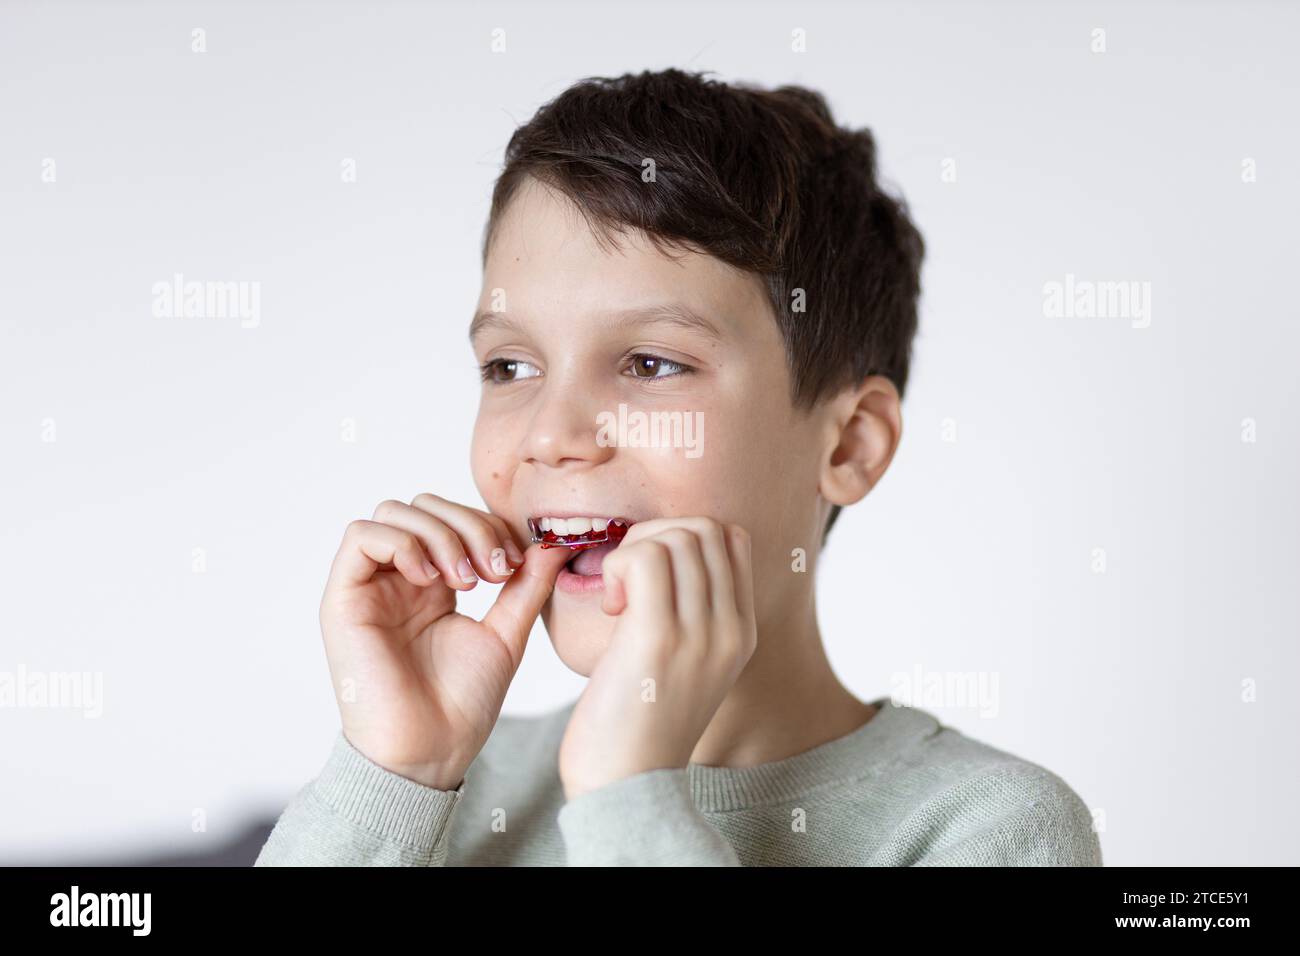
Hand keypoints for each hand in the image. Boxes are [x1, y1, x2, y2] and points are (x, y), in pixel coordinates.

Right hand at [319, 494, 569, 788]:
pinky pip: (361, 536)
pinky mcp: (342, 599)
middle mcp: (397, 578)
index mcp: (433, 583)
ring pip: (393, 512)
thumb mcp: (506, 633)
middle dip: (468, 525)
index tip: (516, 565)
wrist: (429, 752)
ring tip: (465, 582)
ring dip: (440, 535)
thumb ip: (526, 587)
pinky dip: (404, 544)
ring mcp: (368, 586)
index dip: (487, 526)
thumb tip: (553, 544)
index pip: (452, 517)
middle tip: (494, 571)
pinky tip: (431, 581)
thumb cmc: (462, 704)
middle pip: (424, 506)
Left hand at [557, 517, 756, 799]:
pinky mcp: (657, 639)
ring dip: (631, 552)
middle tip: (626, 582)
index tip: (650, 576)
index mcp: (742, 631)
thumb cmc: (639, 719)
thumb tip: (666, 551)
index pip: (731, 537)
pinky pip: (642, 559)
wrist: (627, 784)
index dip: (682, 536)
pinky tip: (609, 608)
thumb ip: (692, 611)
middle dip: (654, 535)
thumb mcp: (688, 662)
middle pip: (703, 528)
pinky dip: (615, 566)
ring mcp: (700, 634)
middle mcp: (731, 629)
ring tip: (618, 599)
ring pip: (673, 536)